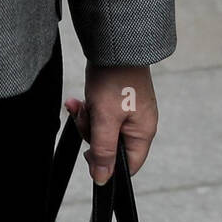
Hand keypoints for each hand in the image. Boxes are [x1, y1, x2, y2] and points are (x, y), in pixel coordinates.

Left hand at [64, 63, 157, 184]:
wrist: (113, 42)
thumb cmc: (115, 78)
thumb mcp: (105, 118)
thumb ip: (103, 150)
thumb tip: (103, 179)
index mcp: (143, 131)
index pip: (128, 164)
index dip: (107, 163)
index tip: (89, 151)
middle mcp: (139, 122)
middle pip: (112, 145)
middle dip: (92, 133)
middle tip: (85, 117)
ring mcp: (129, 109)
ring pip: (103, 128)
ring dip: (87, 118)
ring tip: (80, 103)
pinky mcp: (118, 98)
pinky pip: (101, 112)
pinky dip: (88, 107)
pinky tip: (78, 99)